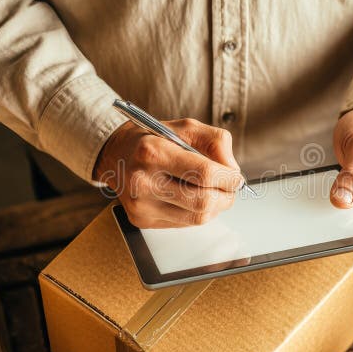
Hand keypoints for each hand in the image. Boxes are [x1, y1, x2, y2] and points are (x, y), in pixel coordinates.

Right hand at [95, 118, 243, 227]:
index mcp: (153, 152)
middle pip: (202, 202)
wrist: (116, 154)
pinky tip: (191, 198)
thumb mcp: (187, 127)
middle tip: (230, 188)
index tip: (236, 178)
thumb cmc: (156, 139)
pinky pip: (184, 224)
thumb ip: (216, 143)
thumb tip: (233, 172)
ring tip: (214, 193)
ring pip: (196, 218)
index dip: (229, 178)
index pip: (205, 174)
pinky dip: (197, 213)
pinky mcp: (141, 221)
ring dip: (215, 207)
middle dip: (226, 197)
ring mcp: (141, 205)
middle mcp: (143, 181)